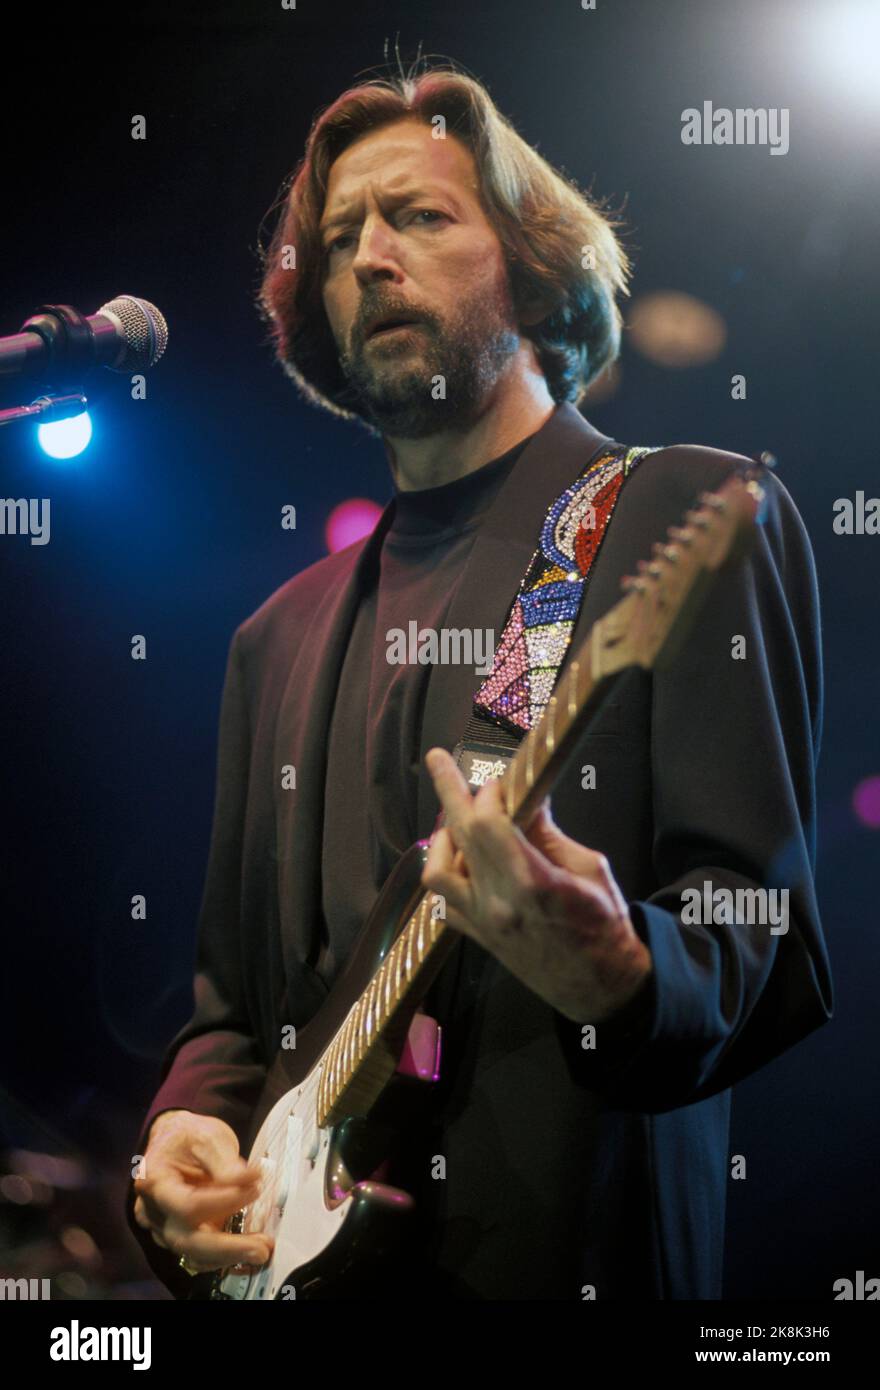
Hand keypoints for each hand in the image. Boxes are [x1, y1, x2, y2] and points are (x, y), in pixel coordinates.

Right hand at [132, 1110, 273, 1274]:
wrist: (176, 1140)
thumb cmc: (188, 1136)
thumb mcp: (208, 1136)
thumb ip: (226, 1162)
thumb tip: (251, 1180)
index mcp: (154, 1180)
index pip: (186, 1204)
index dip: (222, 1202)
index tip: (254, 1188)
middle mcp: (153, 1210)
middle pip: (184, 1240)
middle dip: (225, 1248)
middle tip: (262, 1247)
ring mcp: (163, 1227)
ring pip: (192, 1253)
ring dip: (228, 1255)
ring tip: (261, 1248)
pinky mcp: (179, 1235)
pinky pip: (197, 1256)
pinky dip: (222, 1256)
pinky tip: (246, 1249)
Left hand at [421, 747, 651, 1023]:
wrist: (601, 987)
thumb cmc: (605, 925)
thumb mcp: (589, 869)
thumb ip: (549, 835)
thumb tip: (526, 798)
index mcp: (532, 882)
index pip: (488, 822)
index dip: (490, 793)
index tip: (503, 782)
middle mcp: (499, 902)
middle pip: (459, 835)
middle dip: (448, 789)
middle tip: (437, 759)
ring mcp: (484, 922)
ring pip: (438, 870)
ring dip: (445, 839)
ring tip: (461, 822)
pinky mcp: (479, 938)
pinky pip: (445, 902)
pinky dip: (448, 875)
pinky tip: (464, 861)